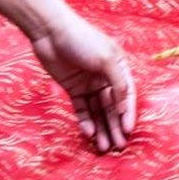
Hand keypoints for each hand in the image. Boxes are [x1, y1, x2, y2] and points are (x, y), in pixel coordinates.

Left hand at [28, 13, 136, 152]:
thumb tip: (123, 106)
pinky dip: (85, 121)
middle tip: (118, 147)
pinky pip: (81, 109)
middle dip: (115, 126)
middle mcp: (106, 77)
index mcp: (119, 67)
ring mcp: (89, 84)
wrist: (50, 32)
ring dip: (102, 128)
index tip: (127, 131)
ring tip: (104, 147)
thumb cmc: (82, 40)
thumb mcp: (106, 59)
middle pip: (112, 107)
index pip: (127, 95)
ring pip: (98, 111)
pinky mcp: (73, 88)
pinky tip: (88, 133)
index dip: (128, 114)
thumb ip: (118, 83)